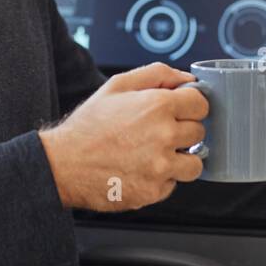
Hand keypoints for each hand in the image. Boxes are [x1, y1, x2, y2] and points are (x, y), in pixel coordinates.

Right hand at [39, 62, 208, 212]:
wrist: (63, 165)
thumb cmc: (88, 126)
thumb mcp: (117, 86)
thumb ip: (157, 74)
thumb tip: (186, 78)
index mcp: (158, 106)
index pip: (201, 104)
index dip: (189, 106)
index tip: (179, 111)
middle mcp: (163, 136)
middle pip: (199, 132)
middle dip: (183, 131)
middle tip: (158, 133)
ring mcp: (160, 167)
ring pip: (195, 164)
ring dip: (180, 159)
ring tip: (156, 155)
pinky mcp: (154, 191)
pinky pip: (173, 185)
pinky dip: (161, 179)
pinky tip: (140, 170)